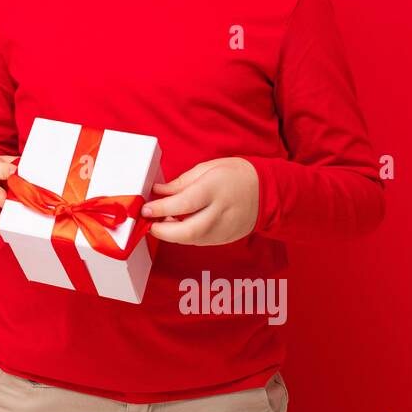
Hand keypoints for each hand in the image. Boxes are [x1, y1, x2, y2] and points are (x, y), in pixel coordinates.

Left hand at [141, 157, 258, 245]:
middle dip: (162, 231)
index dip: (160, 209)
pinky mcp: (225, 239)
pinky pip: (199, 242)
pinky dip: (184, 237)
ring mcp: (224, 229)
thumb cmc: (236, 175)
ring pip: (192, 240)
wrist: (266, 191)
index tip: (145, 209)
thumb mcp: (207, 168)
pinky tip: (177, 226)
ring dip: (171, 235)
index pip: (183, 204)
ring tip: (161, 223)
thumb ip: (180, 183)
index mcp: (214, 189)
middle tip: (148, 224)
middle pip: (188, 231)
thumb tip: (158, 192)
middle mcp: (220, 212)